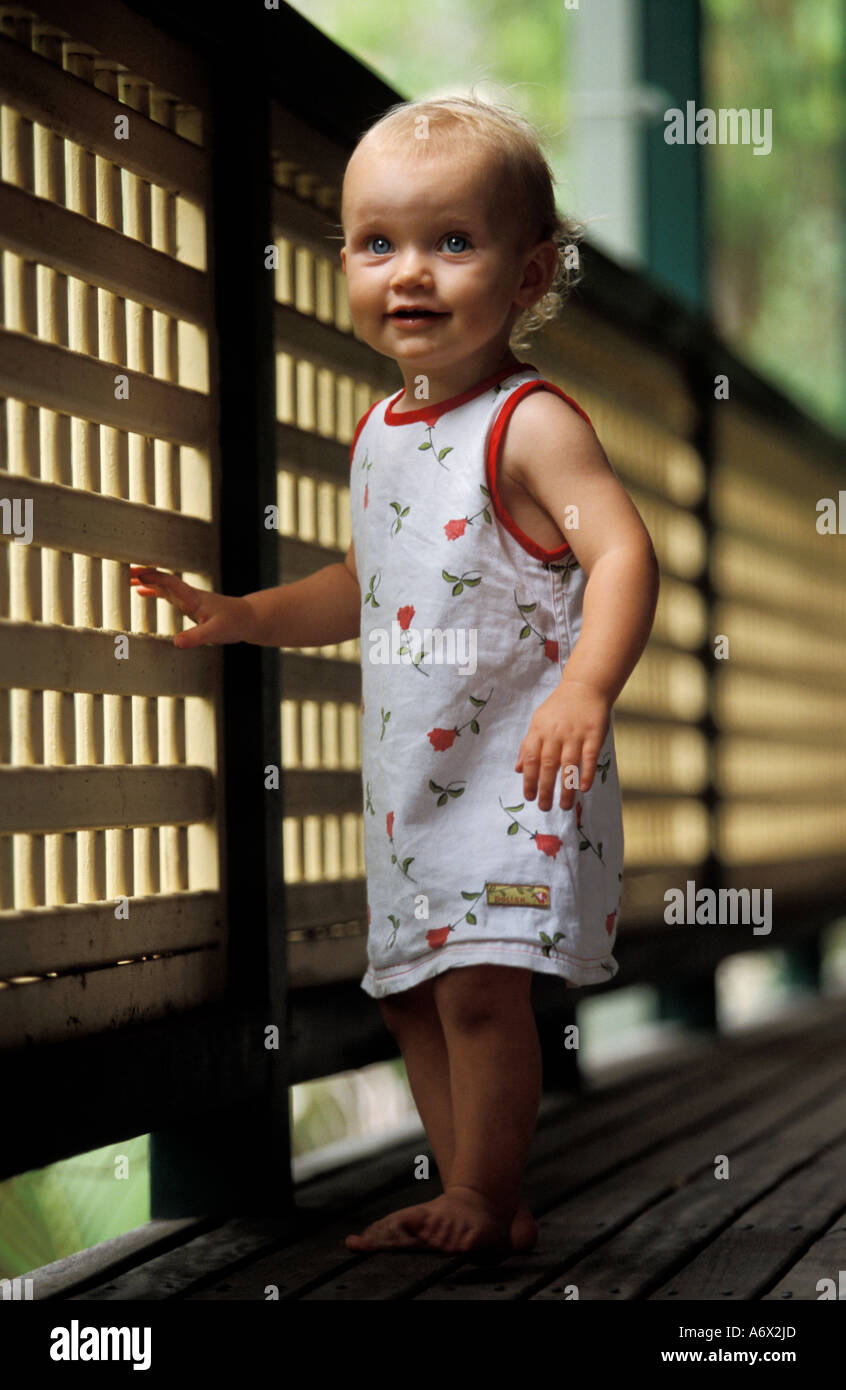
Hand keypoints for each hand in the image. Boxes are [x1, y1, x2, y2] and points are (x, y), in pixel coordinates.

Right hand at [129, 566, 252, 647]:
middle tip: (123, 573)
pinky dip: (153, 591)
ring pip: (163, 586)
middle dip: (144, 575)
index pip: (170, 583)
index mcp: (193, 598)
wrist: (248, 618)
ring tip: (126, 580)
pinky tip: (143, 593)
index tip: (136, 575)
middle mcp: (189, 595)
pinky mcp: (190, 604)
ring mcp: (188, 598)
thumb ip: (196, 637)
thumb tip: (175, 643)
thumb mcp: (215, 633)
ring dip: (145, 581)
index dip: (153, 578)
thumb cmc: (234, 623)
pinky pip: (167, 594)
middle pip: (162, 581)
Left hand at [514, 680, 610, 811]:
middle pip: (548, 765)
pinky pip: (590, 756)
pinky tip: (584, 788)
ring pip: (569, 764)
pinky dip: (587, 772)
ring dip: (566, 788)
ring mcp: (576, 734)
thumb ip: (528, 746)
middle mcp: (556, 733)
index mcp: (539, 731)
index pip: (530, 758)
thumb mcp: (538, 723)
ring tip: (565, 806)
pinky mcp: (594, 734)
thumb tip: (518, 769)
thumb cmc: (558, 709)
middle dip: (545, 789)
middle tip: (544, 807)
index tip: (529, 797)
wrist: (584, 687)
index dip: (528, 779)